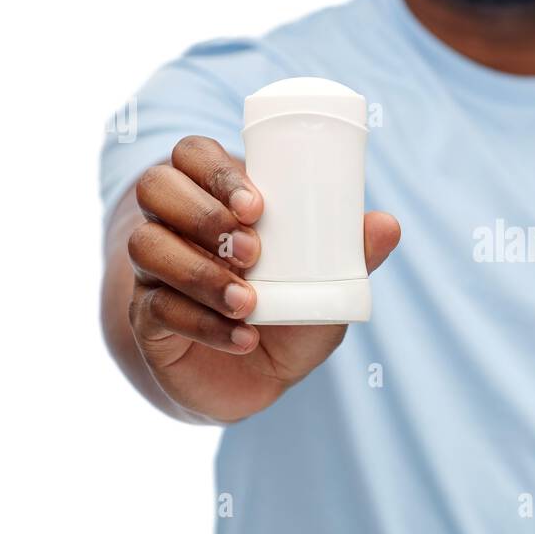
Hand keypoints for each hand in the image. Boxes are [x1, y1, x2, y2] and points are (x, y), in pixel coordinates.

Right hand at [124, 135, 399, 421]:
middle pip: (156, 188)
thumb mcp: (327, 283)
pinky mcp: (146, 319)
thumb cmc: (291, 311)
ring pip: (148, 247)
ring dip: (201, 272)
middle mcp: (172, 223)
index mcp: (212, 195)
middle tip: (253, 251)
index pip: (192, 154)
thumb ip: (354, 254)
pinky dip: (205, 325)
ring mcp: (152, 270)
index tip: (257, 205)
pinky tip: (243, 337)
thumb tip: (388, 224)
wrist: (256, 379)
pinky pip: (158, 310)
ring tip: (250, 302)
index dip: (215, 171)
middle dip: (203, 215)